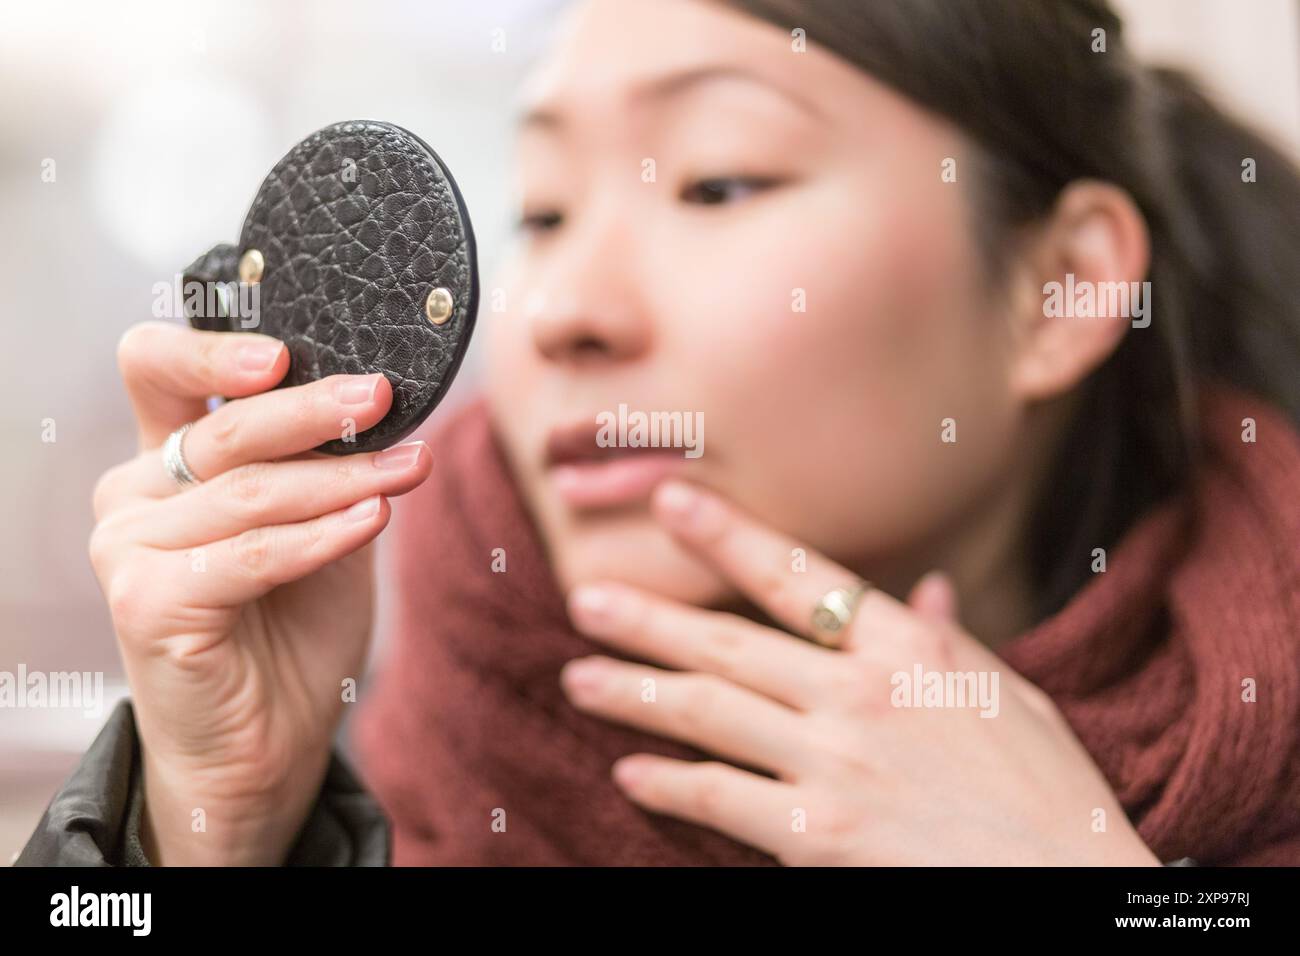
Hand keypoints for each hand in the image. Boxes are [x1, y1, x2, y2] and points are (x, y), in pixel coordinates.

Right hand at [90, 321, 432, 864]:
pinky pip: (252, 554)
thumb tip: (387, 406)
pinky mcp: (146, 602)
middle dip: (313, 410)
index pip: (158, 369)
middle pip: (222, 429)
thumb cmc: (293, 629)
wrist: (268, 742)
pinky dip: (320, 536)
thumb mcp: (324, 528)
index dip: (210, 348)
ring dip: (342, 477)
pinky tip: (373, 519)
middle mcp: (134, 495)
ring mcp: (129, 548)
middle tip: (381, 397)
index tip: (285, 351)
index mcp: (167, 463)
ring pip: (250, 492)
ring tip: (410, 467)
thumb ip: (332, 469)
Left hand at [559, 480, 1159, 865]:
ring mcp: (836, 763)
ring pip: (707, 714)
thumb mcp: (1009, 697)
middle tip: (585, 600)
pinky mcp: (819, 834)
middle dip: (647, 619)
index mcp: (911, 650)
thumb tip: (930, 591)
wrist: (1069, 889)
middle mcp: (862, 695)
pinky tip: (631, 771)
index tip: (670, 501)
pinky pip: (720, 797)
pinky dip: (668, 782)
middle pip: (728, 645)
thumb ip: (951, 642)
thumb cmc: (1046, 794)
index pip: (800, 578)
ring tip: (579, 677)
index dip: (728, 534)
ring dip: (634, 692)